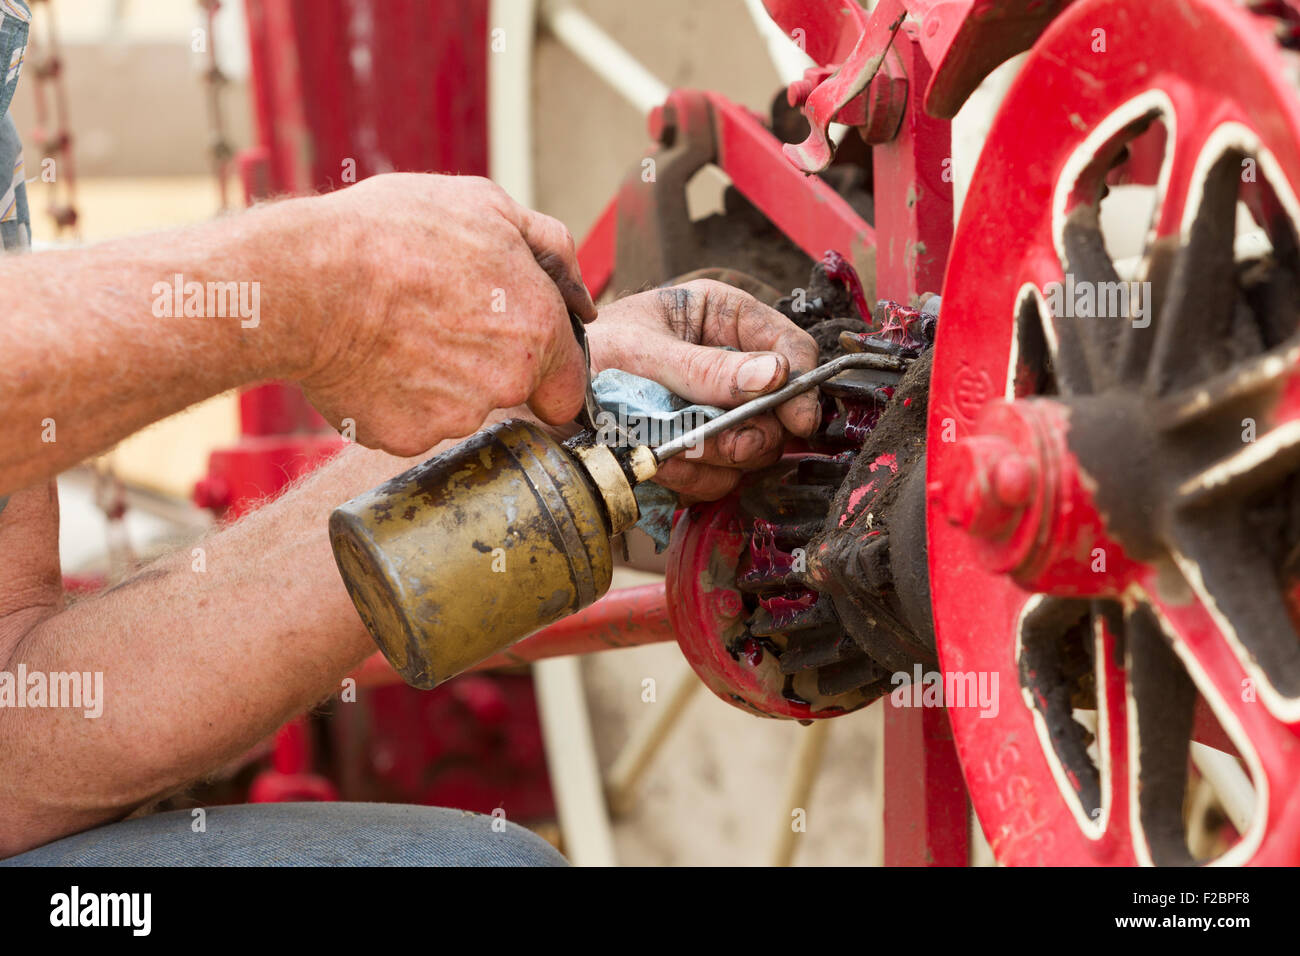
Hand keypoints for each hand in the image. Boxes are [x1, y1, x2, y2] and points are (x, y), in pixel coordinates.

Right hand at [288, 174, 595, 455]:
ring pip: (460, 407)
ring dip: (438, 379)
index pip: (570, 384)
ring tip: (396, 329)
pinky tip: (372, 358)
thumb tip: (581, 295)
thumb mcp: (486, 206)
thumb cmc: (392, 234)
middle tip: (437, 317)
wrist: (306, 282)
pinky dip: (396, 398)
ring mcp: (455, 417)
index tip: (522, 352)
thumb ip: (550, 251)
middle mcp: (506, 381)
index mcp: (538, 329)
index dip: (548, 366)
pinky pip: (411, 422)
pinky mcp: (405, 438)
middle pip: (511, 391)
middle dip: (486, 363)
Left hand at [586, 280, 820, 501]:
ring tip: (674, 447)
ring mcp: (713, 409)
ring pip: (752, 448)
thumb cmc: (585, 353)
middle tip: (729, 442)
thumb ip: (707, 368)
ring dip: (717, 456)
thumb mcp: (643, 351)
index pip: (787, 345)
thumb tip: (775, 374)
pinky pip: (718, 476)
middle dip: (752, 430)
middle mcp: (725, 363)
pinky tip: (660, 462)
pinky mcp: (697, 448)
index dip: (799, 381)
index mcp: (720, 318)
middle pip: (778, 408)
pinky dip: (691, 476)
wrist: (541, 400)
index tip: (798, 416)